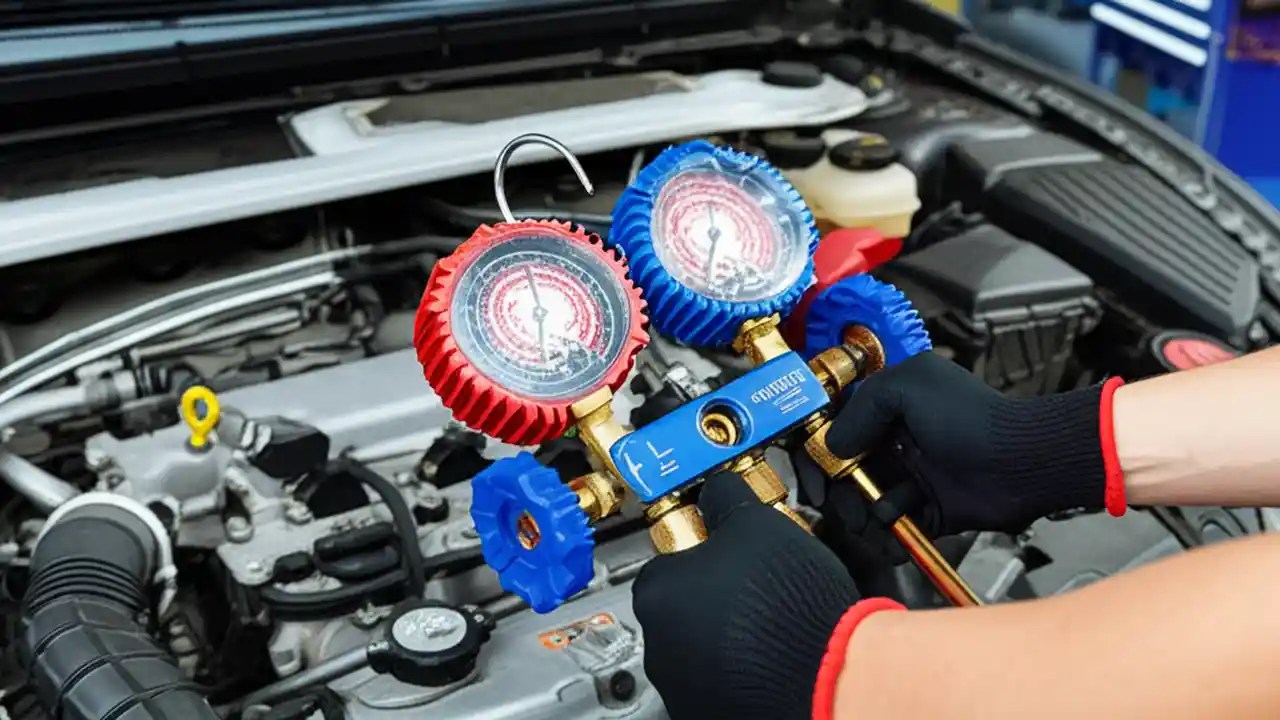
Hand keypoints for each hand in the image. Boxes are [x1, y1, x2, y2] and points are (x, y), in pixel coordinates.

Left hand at [632, 472, 863, 719]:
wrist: (828, 676)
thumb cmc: (788, 606)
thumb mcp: (756, 522)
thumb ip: (725, 502)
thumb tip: (719, 490)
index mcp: (657, 594)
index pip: (669, 561)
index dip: (706, 551)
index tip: (730, 551)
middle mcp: (658, 647)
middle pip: (682, 607)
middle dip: (718, 595)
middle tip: (759, 586)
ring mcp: (683, 688)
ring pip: (702, 648)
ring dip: (729, 634)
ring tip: (775, 622)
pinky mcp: (712, 714)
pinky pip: (723, 682)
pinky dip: (744, 669)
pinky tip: (776, 657)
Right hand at [823, 352, 1107, 535]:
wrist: (1023, 461)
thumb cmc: (972, 418)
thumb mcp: (910, 388)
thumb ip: (863, 407)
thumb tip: (833, 444)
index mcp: (890, 406)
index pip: (835, 425)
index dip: (816, 450)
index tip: (813, 474)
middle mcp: (896, 440)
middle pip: (844, 469)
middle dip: (838, 491)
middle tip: (842, 507)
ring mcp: (912, 476)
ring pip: (865, 501)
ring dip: (861, 515)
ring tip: (873, 521)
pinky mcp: (928, 510)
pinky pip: (894, 527)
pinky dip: (889, 536)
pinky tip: (893, 538)